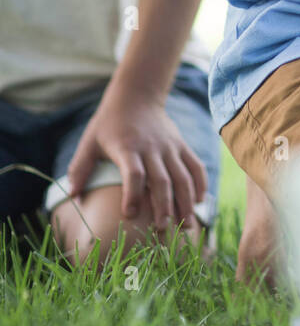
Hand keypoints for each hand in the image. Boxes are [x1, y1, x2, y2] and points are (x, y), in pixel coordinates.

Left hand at [66, 91, 207, 224]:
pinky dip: (200, 184)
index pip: (133, 173)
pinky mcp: (181, 145)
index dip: (132, 195)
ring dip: (186, 202)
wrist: (137, 96)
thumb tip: (72, 196)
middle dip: (164, 207)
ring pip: (183, 176)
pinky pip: (195, 166)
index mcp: (128, 148)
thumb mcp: (89, 142)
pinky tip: (201, 202)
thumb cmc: (109, 124)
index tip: (129, 216)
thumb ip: (79, 168)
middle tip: (163, 230)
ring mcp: (170, 147)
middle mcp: (152, 148)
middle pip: (162, 180)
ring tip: (187, 225)